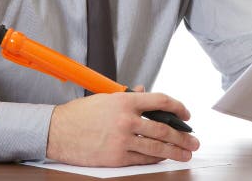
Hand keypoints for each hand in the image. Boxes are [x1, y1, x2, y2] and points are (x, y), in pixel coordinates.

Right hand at [46, 85, 199, 166]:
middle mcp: (126, 120)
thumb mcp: (105, 98)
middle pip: (164, 129)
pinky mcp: (117, 157)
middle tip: (193, 140)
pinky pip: (143, 159)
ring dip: (175, 151)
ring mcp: (122, 140)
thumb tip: (144, 93)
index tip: (185, 114)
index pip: (160, 102)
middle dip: (183, 136)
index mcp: (124, 102)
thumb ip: (127, 96)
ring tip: (185, 153)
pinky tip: (163, 158)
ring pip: (157, 147)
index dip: (177, 108)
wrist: (58, 131)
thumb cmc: (79, 114)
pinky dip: (155, 159)